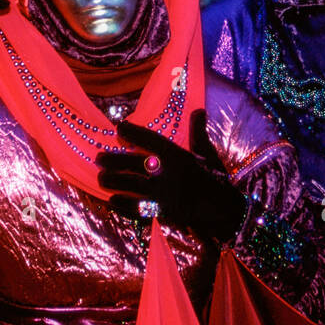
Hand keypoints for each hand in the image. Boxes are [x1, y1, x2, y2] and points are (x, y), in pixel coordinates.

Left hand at [97, 110, 246, 243]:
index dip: (133, 133)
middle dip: (114, 160)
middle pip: (135, 163)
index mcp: (178, 156)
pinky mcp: (162, 212)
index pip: (151, 140)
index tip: (119, 128)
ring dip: (113, 181)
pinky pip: (137, 208)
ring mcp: (163, 194)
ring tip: (101, 178)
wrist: (225, 210)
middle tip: (99, 158)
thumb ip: (198, 133)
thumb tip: (198, 111)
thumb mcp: (207, 154)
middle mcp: (168, 173)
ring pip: (131, 185)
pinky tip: (112, 200)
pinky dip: (123, 204)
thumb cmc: (216, 179)